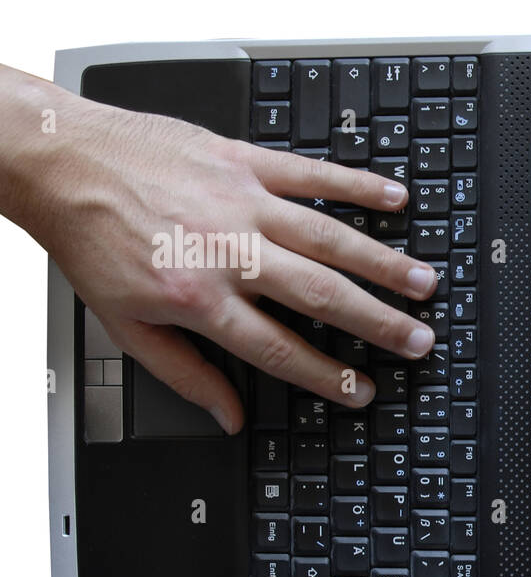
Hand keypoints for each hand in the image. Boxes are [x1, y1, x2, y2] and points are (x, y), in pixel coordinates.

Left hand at [7, 71, 437, 433]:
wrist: (60, 162)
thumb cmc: (90, 239)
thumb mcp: (124, 325)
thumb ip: (184, 374)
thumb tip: (228, 415)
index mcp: (199, 298)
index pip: (279, 349)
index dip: (326, 377)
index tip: (361, 392)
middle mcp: (229, 251)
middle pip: (320, 296)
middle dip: (378, 324)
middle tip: (419, 341)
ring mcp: (241, 202)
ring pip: (329, 237)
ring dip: (383, 263)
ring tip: (424, 283)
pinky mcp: (243, 160)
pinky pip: (312, 174)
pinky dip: (357, 184)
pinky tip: (396, 198)